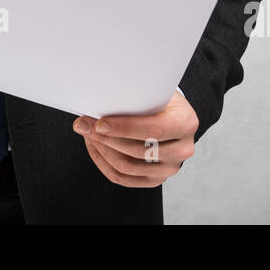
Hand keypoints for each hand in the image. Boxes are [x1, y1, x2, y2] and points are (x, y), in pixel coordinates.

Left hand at [72, 90, 197, 187]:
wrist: (171, 113)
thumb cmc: (158, 99)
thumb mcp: (153, 90)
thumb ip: (133, 96)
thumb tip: (97, 101)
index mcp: (186, 123)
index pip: (153, 130)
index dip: (124, 128)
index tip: (99, 123)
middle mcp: (182, 149)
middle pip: (138, 151)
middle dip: (105, 137)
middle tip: (83, 124)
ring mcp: (169, 168)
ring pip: (127, 166)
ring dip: (101, 150)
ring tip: (87, 134)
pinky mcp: (155, 179)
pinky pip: (123, 178)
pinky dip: (103, 163)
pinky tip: (94, 147)